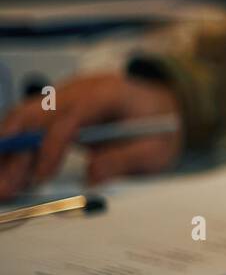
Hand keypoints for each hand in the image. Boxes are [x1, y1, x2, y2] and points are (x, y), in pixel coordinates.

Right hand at [0, 72, 182, 198]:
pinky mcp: (58, 107)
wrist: (162, 109)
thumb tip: (91, 178)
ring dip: (10, 152)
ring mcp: (66, 94)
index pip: (71, 116)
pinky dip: (18, 149)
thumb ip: (125, 161)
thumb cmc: (160, 128)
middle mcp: (81, 88)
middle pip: (36, 113)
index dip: (53, 147)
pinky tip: (13, 175)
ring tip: (5, 186)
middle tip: (6, 186)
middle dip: (16, 151)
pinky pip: (29, 125)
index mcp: (109, 93)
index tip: (43, 177)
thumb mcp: (155, 150)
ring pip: (25, 118)